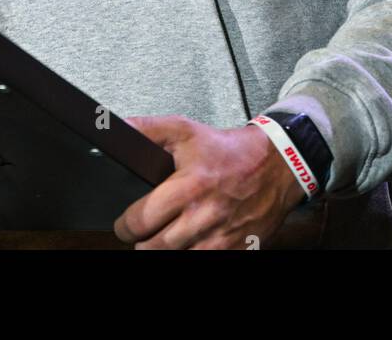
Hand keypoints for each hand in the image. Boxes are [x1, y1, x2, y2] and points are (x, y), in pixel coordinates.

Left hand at [113, 113, 307, 249]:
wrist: (275, 165)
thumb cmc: (227, 150)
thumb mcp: (185, 130)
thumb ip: (148, 129)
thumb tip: (116, 127)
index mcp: (189, 186)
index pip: (142, 219)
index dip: (126, 225)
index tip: (125, 223)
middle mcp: (204, 215)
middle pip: (155, 247)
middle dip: (142, 242)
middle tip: (142, 234)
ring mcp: (222, 238)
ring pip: (178, 260)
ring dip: (165, 252)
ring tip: (164, 239)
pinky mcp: (237, 251)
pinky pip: (205, 264)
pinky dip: (192, 255)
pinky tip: (189, 244)